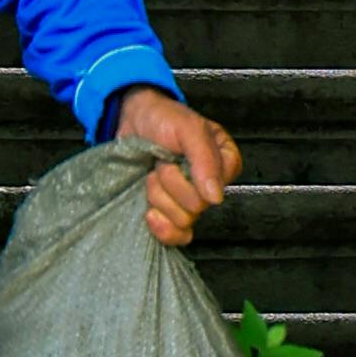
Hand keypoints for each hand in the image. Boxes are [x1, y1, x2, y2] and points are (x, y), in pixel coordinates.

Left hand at [116, 91, 241, 247]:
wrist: (131, 121)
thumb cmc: (162, 119)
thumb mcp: (188, 128)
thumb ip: (205, 159)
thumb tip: (215, 197)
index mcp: (224, 161)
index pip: (220, 187)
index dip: (193, 177)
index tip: (178, 157)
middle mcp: (210, 184)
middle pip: (197, 207)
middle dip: (171, 184)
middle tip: (161, 163)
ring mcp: (189, 201)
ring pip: (184, 220)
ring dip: (159, 197)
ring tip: (152, 176)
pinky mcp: (171, 215)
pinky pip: (177, 237)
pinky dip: (161, 227)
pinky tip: (150, 213)